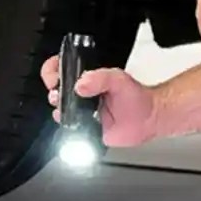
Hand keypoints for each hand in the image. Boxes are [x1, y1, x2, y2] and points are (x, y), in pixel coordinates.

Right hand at [40, 56, 158, 147]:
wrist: (148, 118)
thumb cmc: (136, 95)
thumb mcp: (119, 78)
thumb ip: (100, 78)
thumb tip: (81, 85)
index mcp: (86, 79)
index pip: (60, 69)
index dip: (51, 72)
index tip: (54, 76)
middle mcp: (81, 95)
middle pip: (55, 91)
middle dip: (53, 93)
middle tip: (59, 95)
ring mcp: (82, 113)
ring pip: (60, 112)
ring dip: (59, 112)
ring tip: (67, 111)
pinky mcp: (86, 130)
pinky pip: (71, 131)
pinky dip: (69, 130)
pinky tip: (75, 127)